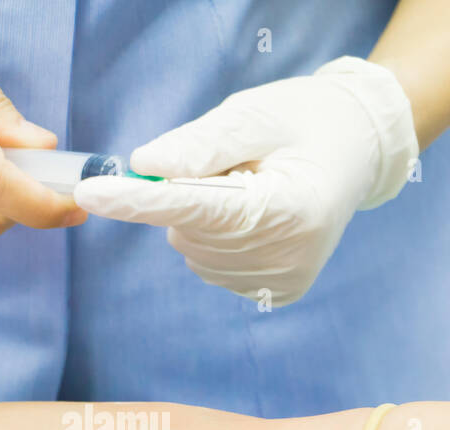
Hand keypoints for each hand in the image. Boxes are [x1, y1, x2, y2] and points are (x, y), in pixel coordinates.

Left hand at [73, 58, 417, 306]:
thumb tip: (144, 164)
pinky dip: (214, 239)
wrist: (357, 152)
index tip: (92, 191)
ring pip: (192, 251)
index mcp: (292, 207)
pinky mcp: (277, 294)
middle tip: (234, 165)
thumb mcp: (255, 115)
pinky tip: (251, 217)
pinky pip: (209, 267)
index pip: (199, 207)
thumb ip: (199, 143)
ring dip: (201, 217)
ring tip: (250, 188)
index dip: (141, 199)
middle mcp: (289, 255)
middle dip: (187, 194)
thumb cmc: (305, 122)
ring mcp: (282, 281)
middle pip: (189, 230)